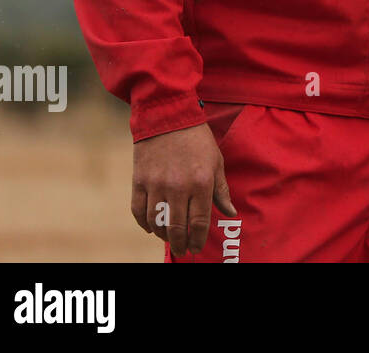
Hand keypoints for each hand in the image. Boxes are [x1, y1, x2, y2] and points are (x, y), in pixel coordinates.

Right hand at [131, 122, 235, 255]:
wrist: (167, 118)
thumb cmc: (197, 140)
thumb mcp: (216, 162)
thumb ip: (221, 190)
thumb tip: (230, 212)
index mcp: (201, 183)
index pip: (199, 222)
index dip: (198, 239)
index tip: (197, 248)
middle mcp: (178, 187)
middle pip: (177, 227)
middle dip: (180, 243)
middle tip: (183, 250)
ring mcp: (156, 185)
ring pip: (156, 222)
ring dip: (163, 235)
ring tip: (169, 238)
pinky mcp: (138, 181)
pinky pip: (138, 211)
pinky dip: (144, 223)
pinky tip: (151, 228)